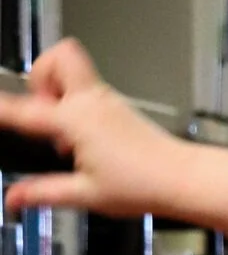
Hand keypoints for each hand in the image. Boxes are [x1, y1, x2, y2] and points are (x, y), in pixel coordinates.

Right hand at [0, 38, 192, 216]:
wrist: (183, 179)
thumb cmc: (144, 184)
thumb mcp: (85, 194)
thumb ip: (44, 193)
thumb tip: (14, 198)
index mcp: (76, 121)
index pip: (23, 110)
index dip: (1, 108)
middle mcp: (92, 102)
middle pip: (57, 57)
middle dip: (38, 76)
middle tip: (39, 110)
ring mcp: (108, 101)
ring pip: (74, 69)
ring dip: (57, 90)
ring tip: (61, 130)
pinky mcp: (119, 108)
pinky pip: (88, 90)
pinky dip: (75, 103)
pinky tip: (83, 137)